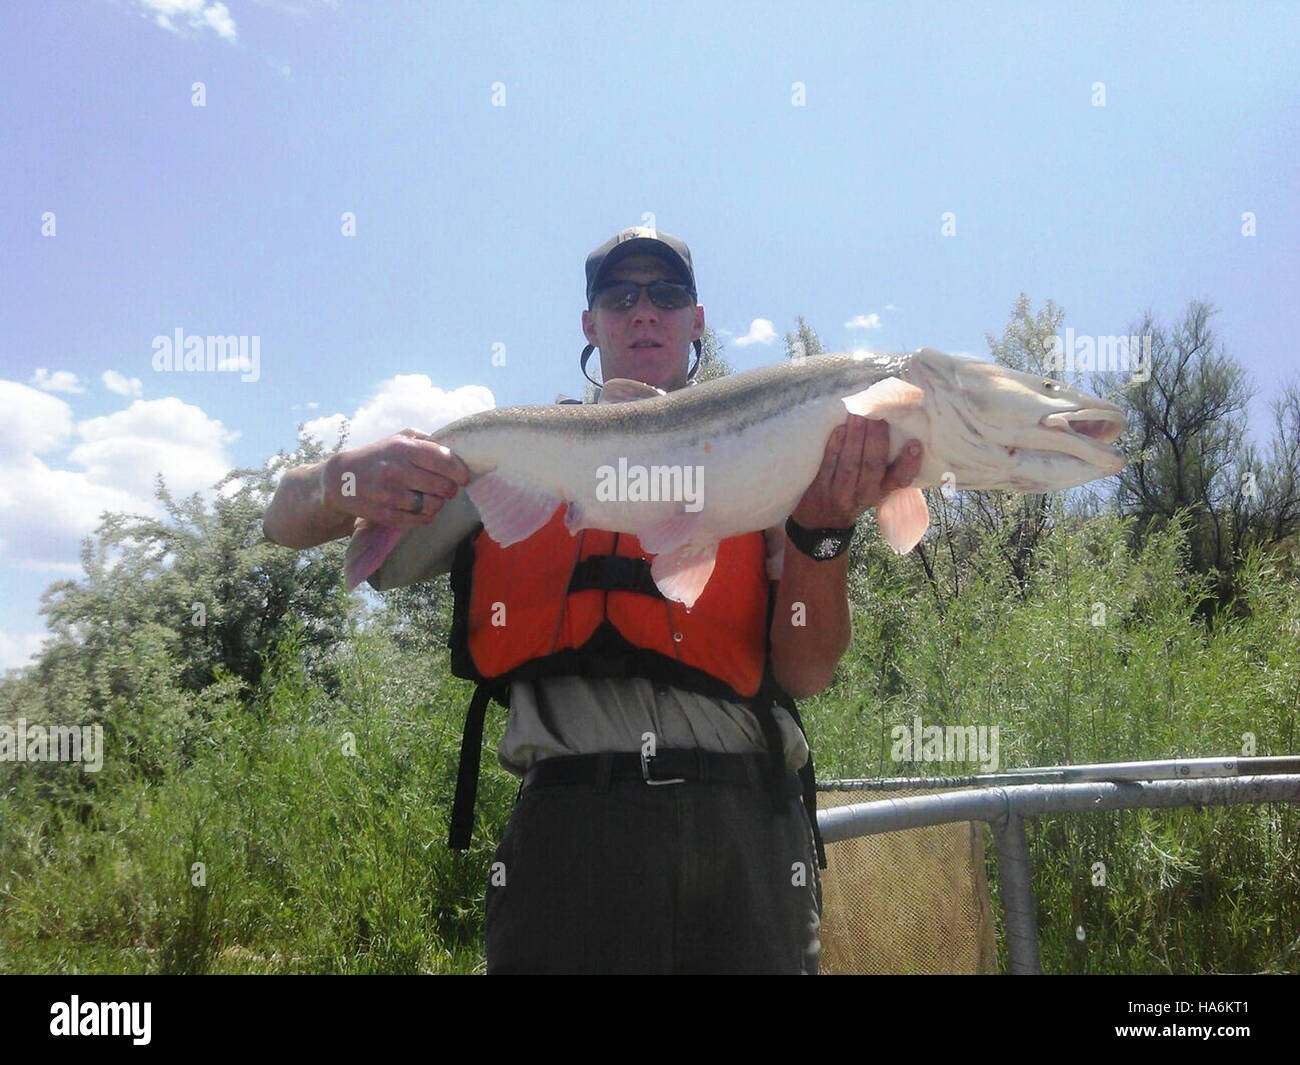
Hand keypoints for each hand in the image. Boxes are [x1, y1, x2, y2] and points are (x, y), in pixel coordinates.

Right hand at [318, 428, 470, 529]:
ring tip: (433, 498)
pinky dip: (427, 516)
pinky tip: (423, 509)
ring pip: (434, 505)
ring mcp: (390, 495)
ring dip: (439, 503)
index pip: (444, 460)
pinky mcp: (386, 515)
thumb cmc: (377, 457)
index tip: (464, 477)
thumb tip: (453, 448)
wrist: (341, 480)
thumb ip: (425, 440)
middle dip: (451, 489)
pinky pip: (421, 520)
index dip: (460, 471)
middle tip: (447, 488)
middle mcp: (397, 471)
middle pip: (443, 486)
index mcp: (403, 449)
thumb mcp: (397, 439)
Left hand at [790, 415, 921, 527]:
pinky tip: (840, 428)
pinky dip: (834, 446)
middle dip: (877, 439)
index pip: (899, 481)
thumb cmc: (852, 498)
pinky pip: (828, 465)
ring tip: (859, 414)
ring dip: (855, 437)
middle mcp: (862, 494)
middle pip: (872, 467)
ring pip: (850, 464)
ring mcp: (839, 492)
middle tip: (880, 414)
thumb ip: (885, 470)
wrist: (819, 524)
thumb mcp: (873, 490)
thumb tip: (901, 430)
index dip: (908, 464)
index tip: (915, 444)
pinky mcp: (819, 488)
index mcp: (880, 493)